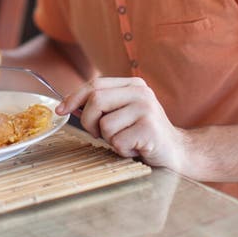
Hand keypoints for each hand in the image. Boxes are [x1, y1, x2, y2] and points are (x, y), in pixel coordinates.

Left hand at [57, 76, 186, 170]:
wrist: (177, 152)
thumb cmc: (143, 134)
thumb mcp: (123, 113)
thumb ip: (102, 106)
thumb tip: (67, 104)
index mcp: (133, 85)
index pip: (95, 84)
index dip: (74, 97)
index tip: (61, 110)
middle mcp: (141, 93)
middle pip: (96, 100)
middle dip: (88, 122)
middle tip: (97, 134)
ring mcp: (147, 109)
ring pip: (104, 125)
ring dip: (108, 140)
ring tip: (125, 141)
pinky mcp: (149, 129)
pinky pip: (117, 141)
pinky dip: (121, 150)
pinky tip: (135, 149)